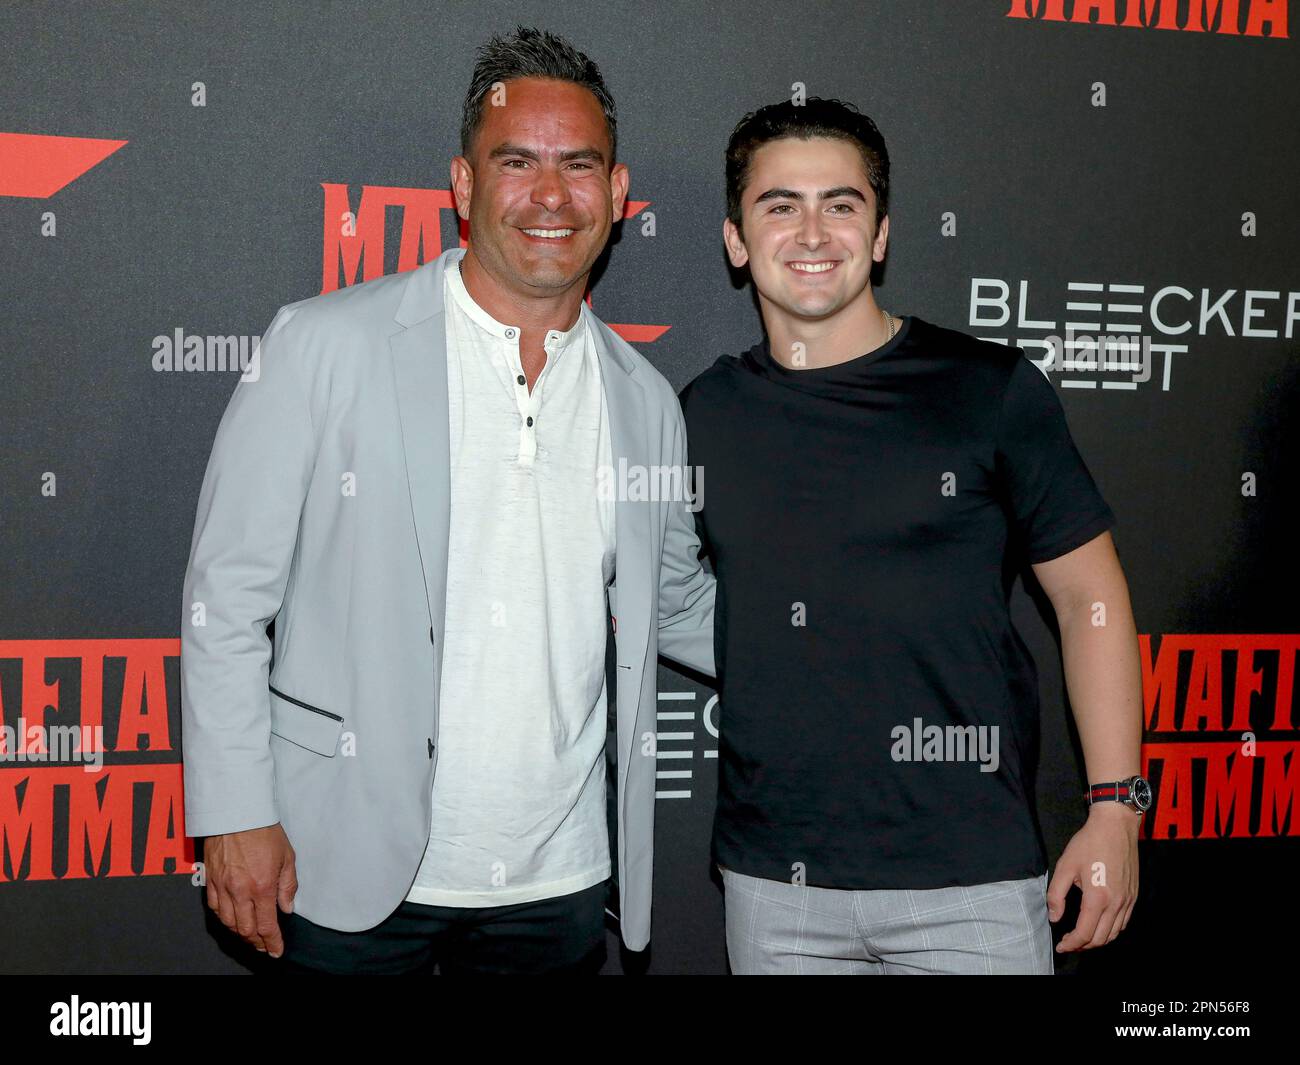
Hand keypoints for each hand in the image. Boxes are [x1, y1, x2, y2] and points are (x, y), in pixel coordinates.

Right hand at [204, 823, 297, 957]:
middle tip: (264, 946)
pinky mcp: (210, 880)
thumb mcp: (287, 856)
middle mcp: (240, 890)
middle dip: (256, 942)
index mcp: (262, 886)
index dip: (272, 942)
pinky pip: (215, 908)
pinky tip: (232, 920)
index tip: (276, 951)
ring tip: (250, 936)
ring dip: (240, 933)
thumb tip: (287, 908)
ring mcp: (223, 886)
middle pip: (245, 929)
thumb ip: (288, 885)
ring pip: (228, 922)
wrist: (237, 812)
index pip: (266, 925)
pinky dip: (225, 919)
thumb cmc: (264, 830)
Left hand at [1047, 803, 1138, 952]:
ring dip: (1097, 940)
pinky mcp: (1134, 896)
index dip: (1071, 944)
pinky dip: (1111, 931)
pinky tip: (1099, 925)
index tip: (1061, 945)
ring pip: (1114, 933)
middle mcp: (1116, 903)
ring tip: (1081, 938)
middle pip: (1100, 938)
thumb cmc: (1088, 843)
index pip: (1085, 933)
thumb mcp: (1065, 866)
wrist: (1116, 827)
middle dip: (1083, 946)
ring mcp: (1128, 901)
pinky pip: (1123, 923)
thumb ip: (1056, 894)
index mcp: (1098, 898)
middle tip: (1069, 943)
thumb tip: (1055, 917)